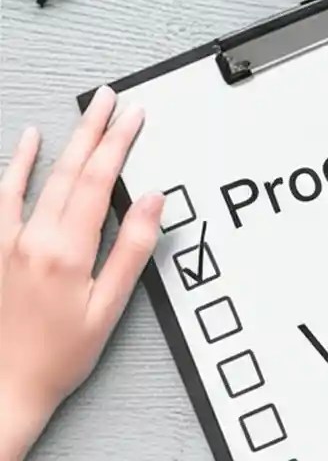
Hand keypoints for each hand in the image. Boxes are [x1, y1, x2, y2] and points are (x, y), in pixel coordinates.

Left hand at [0, 88, 161, 459]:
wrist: (4, 388)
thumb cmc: (58, 356)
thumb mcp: (110, 308)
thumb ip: (133, 250)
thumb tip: (152, 203)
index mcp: (67, 252)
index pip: (98, 181)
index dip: (118, 144)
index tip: (134, 117)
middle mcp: (32, 240)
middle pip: (71, 170)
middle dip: (96, 130)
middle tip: (113, 100)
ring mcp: (7, 242)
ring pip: (38, 177)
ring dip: (63, 140)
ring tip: (84, 112)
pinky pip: (2, 197)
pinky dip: (16, 167)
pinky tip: (25, 145)